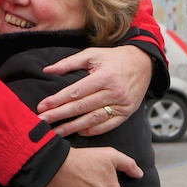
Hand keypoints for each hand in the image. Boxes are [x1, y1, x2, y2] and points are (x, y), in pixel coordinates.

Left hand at [36, 45, 152, 136]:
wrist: (143, 63)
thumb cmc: (114, 58)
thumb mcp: (92, 54)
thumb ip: (69, 62)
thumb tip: (47, 70)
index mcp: (104, 76)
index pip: (76, 92)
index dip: (57, 100)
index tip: (43, 106)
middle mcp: (114, 92)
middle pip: (82, 107)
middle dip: (60, 115)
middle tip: (43, 121)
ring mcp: (122, 104)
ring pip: (93, 119)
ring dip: (73, 127)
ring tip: (57, 131)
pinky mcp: (127, 113)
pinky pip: (108, 125)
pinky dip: (93, 130)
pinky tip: (79, 132)